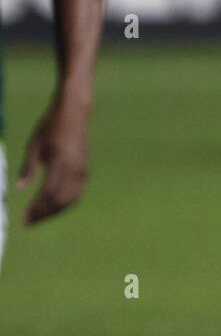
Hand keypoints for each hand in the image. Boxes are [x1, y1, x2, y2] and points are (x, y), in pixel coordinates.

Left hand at [16, 100, 89, 225]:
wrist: (73, 113)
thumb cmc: (49, 127)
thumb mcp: (34, 145)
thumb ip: (28, 168)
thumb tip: (19, 189)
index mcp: (59, 160)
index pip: (47, 192)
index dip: (35, 207)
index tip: (23, 217)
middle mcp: (73, 168)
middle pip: (59, 200)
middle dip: (43, 214)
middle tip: (28, 222)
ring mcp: (82, 170)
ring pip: (70, 200)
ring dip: (54, 212)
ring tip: (39, 217)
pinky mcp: (85, 171)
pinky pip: (76, 194)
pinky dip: (64, 205)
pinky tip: (52, 207)